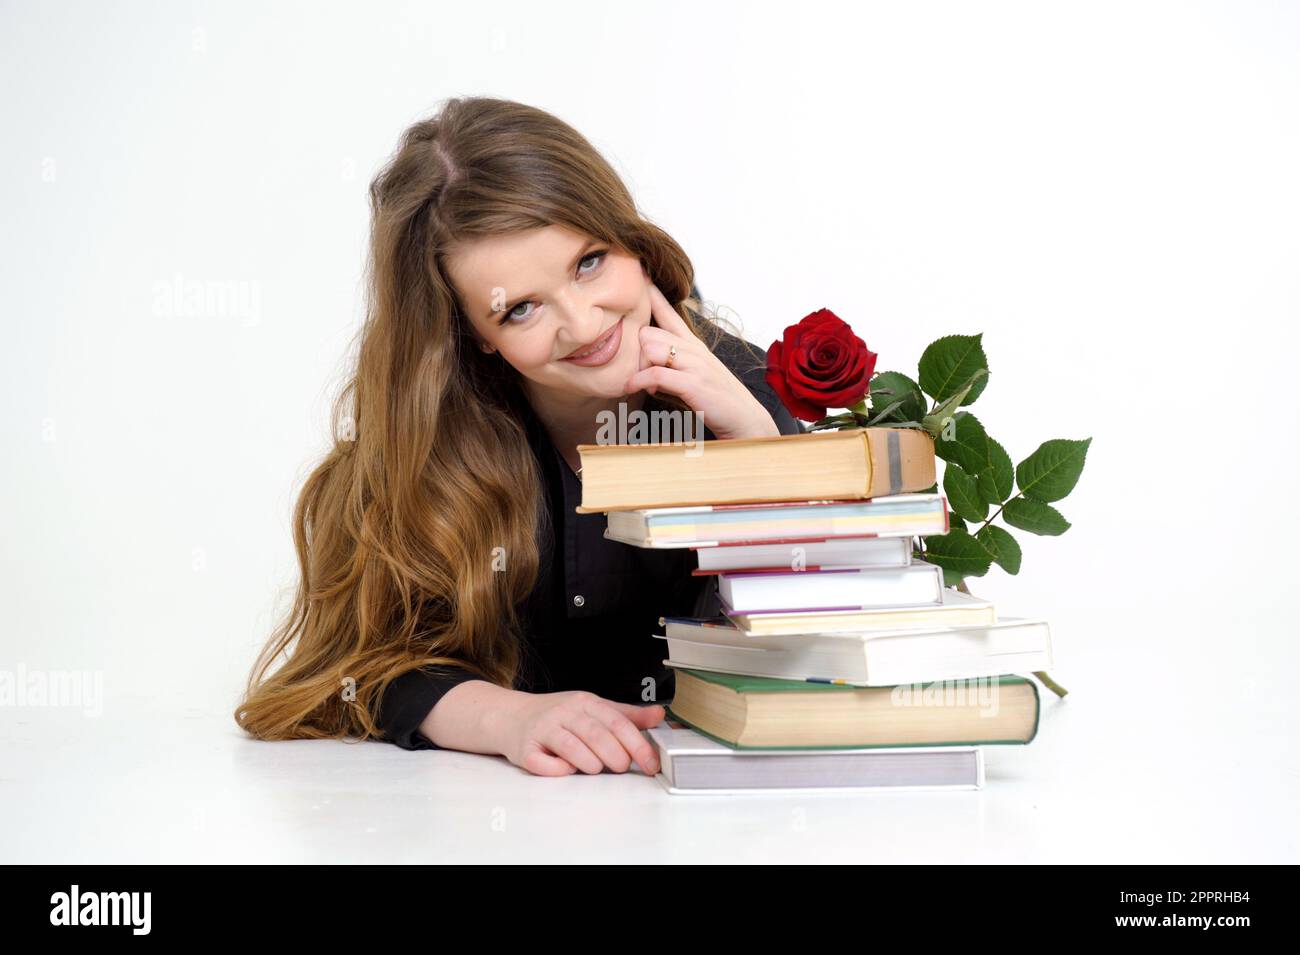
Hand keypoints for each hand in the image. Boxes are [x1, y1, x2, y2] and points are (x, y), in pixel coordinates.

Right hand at [496, 689, 665, 776]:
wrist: (511, 716)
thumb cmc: (558, 715)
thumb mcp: (594, 708)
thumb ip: (627, 715)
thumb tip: (660, 715)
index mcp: (585, 702)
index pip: (617, 722)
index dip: (638, 744)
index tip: (650, 763)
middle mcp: (564, 712)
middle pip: (596, 735)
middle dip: (615, 756)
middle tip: (621, 767)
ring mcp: (543, 730)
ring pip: (573, 750)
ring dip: (590, 764)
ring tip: (595, 767)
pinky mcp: (525, 750)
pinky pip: (545, 765)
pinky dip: (560, 770)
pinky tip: (566, 768)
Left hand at [624, 282, 780, 440]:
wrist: (745, 419)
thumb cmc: (717, 399)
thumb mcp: (695, 373)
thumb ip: (672, 362)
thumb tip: (645, 362)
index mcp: (693, 344)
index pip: (668, 311)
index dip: (651, 292)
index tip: (639, 269)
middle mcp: (693, 349)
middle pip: (648, 333)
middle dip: (634, 352)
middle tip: (634, 371)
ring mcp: (695, 364)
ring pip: (650, 348)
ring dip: (637, 367)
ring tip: (638, 382)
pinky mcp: (693, 383)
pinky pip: (655, 374)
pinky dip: (640, 381)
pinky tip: (633, 387)